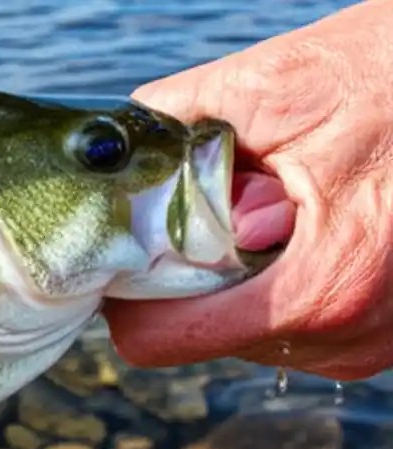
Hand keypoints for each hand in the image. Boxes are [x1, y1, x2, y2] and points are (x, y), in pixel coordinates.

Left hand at [102, 0, 392, 380]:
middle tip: (230, 204)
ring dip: (242, 280)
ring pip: (250, 336)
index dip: (130, 292)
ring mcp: (375, 343)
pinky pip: (298, 328)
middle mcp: (352, 335)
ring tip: (283, 209)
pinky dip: (284, 282)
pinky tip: (312, 226)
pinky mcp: (389, 336)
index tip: (132, 245)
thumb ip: (179, 124)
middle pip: (204, 337)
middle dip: (195, 275)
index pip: (162, 339)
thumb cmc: (391, 76)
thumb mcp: (276, 89)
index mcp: (322, 288)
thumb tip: (112, 148)